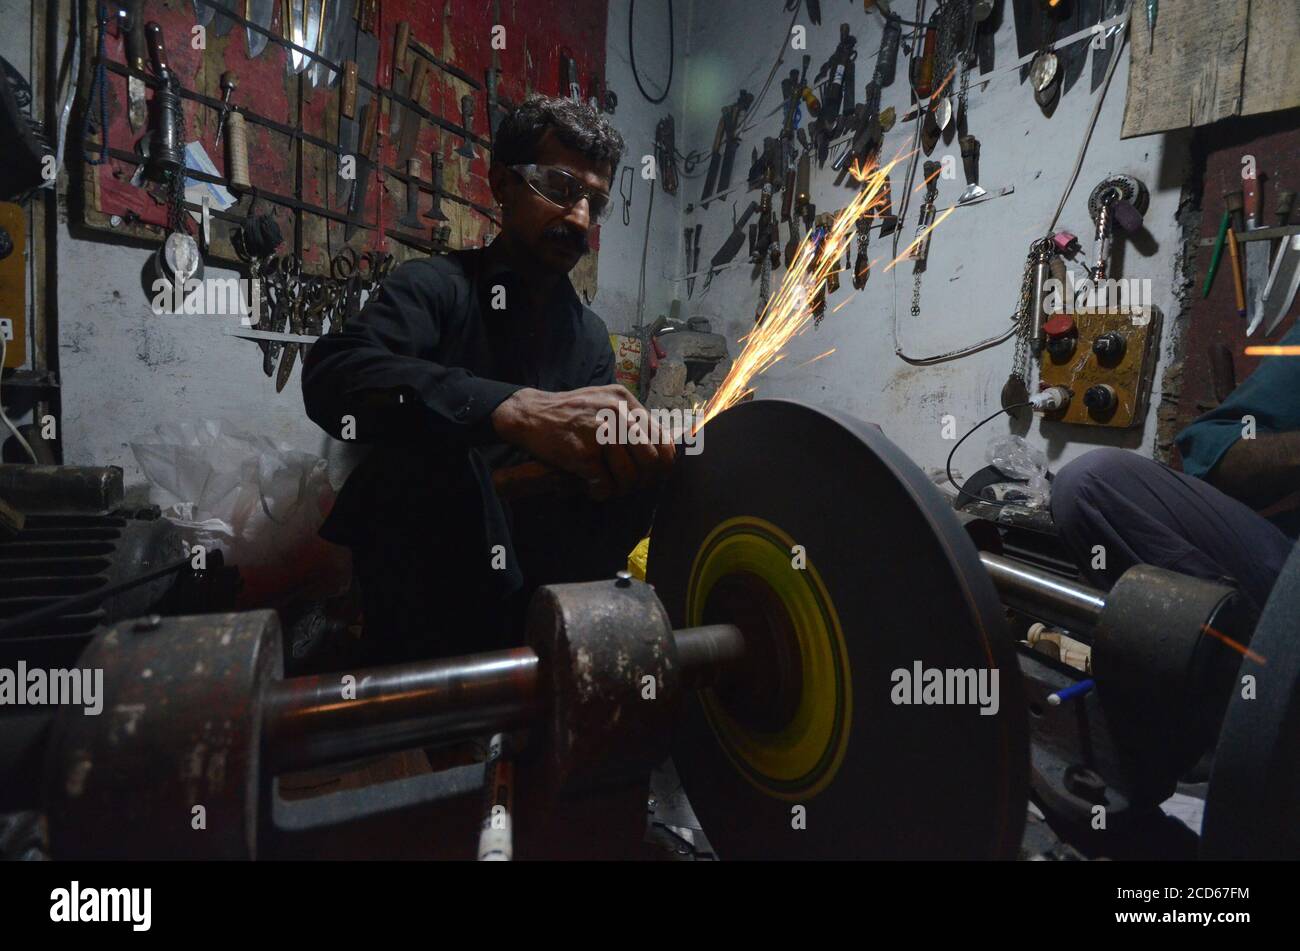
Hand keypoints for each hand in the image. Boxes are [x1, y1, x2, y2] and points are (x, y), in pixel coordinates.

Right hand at [491, 385, 676, 499]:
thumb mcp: (603, 402)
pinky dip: (600, 492)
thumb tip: (661, 448)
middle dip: (643, 479)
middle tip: (630, 484)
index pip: (662, 439)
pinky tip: (591, 488)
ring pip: (630, 475)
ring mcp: (600, 432)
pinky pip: (605, 484)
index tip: (654, 474)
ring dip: (621, 488)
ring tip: (609, 486)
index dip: (663, 463)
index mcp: (625, 400)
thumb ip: (630, 419)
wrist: (530, 414)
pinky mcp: (582, 452)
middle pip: (651, 460)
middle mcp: (616, 413)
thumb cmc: (569, 412)